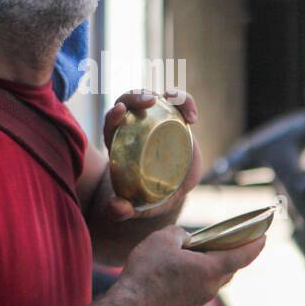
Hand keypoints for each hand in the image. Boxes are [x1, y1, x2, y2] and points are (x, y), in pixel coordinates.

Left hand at [102, 88, 202, 221]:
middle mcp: (135, 126)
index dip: (113, 115)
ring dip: (163, 95)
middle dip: (135, 96)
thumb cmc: (150, 196)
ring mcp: (155, 119)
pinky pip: (178, 102)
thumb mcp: (138, 206)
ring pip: (154, 97)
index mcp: (120, 143)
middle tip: (149, 101)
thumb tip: (116, 208)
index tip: (121, 112)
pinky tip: (193, 118)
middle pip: (129, 102)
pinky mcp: (175, 117)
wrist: (174, 191)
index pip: (111, 124)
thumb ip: (123, 211)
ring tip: (175, 102)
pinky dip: (184, 102)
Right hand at [112, 225, 265, 305]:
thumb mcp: (164, 238)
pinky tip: (183, 268)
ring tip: (200, 250)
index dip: (255, 243)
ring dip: (213, 265)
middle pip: (229, 268)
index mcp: (211, 269)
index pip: (243, 255)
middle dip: (231, 252)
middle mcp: (210, 288)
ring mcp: (199, 301)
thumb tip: (186, 240)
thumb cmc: (147, 272)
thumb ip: (181, 233)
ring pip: (214, 279)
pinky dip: (199, 275)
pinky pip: (200, 287)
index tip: (263, 236)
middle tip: (228, 238)